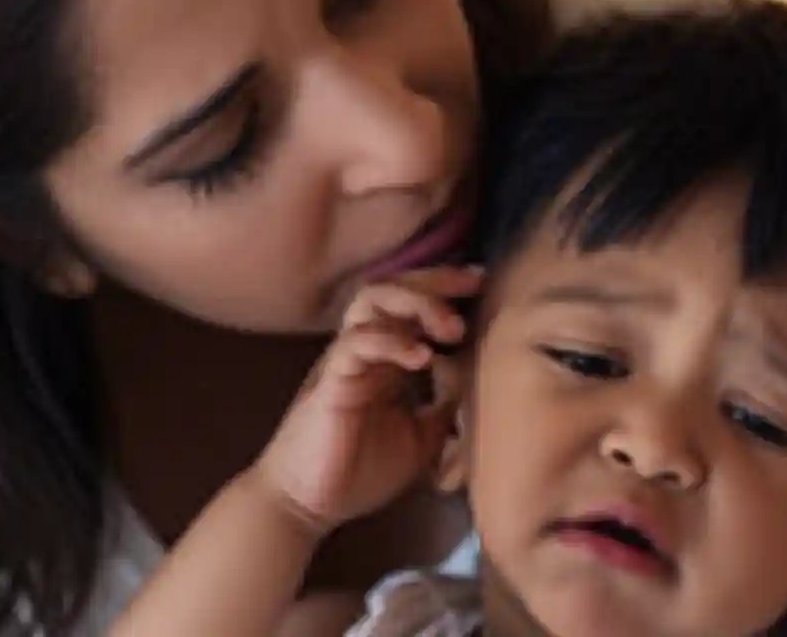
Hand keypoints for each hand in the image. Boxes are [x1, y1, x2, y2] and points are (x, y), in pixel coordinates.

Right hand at [251, 266, 483, 536]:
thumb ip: (445, 409)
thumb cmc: (359, 473)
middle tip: (471, 287)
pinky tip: (422, 356)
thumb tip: (478, 385)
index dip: (443, 285)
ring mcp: (345, 361)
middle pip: (391, 287)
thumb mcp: (421, 440)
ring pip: (371, 301)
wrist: (307, 505)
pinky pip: (355, 344)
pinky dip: (390, 342)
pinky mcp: (331, 382)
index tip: (480, 280)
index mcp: (384, 360)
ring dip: (416, 303)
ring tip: (450, 328)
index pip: (409, 303)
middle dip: (434, 281)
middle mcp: (364, 351)